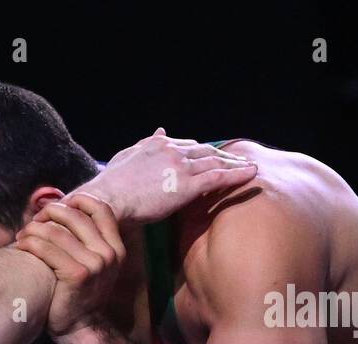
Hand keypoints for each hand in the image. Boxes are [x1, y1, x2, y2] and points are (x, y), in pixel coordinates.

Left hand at [14, 194, 123, 335]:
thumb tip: (62, 210)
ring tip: (22, 235)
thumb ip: (85, 240)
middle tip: (33, 221)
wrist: (79, 327)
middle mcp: (109, 254)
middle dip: (49, 213)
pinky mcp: (78, 275)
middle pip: (75, 216)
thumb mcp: (92, 264)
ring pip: (58, 232)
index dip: (78, 200)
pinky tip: (21, 246)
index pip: (101, 209)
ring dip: (34, 229)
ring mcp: (95, 265)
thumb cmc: (77, 293)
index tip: (59, 205)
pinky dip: (31, 243)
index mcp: (115, 247)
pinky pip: (48, 250)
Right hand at [74, 129, 256, 223]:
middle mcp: (173, 150)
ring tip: (249, 167)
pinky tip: (251, 173)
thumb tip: (161, 130)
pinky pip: (219, 178)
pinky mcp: (187, 185)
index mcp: (158, 144)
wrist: (106, 199)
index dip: (201, 153)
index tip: (211, 157)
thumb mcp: (127, 156)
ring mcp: (181, 167)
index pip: (187, 146)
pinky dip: (237, 174)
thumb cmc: (110, 185)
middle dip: (223, 156)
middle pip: (205, 151)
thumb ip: (145, 144)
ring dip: (234, 163)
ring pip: (215, 162)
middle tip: (237, 160)